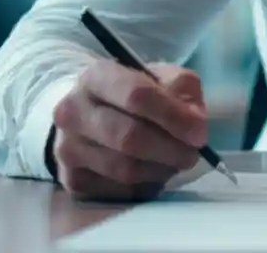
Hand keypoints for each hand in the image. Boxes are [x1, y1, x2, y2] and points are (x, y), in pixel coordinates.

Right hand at [50, 60, 207, 199]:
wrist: (91, 116)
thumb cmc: (133, 95)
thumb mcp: (162, 79)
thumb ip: (182, 90)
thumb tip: (194, 122)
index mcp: (97, 76)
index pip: (137, 95)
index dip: (173, 116)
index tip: (199, 133)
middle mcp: (72, 111)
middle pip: (129, 137)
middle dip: (170, 149)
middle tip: (192, 154)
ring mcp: (67, 147)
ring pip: (125, 168)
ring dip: (160, 169)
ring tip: (174, 161)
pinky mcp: (72, 179)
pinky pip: (118, 191)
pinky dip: (144, 185)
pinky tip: (152, 172)